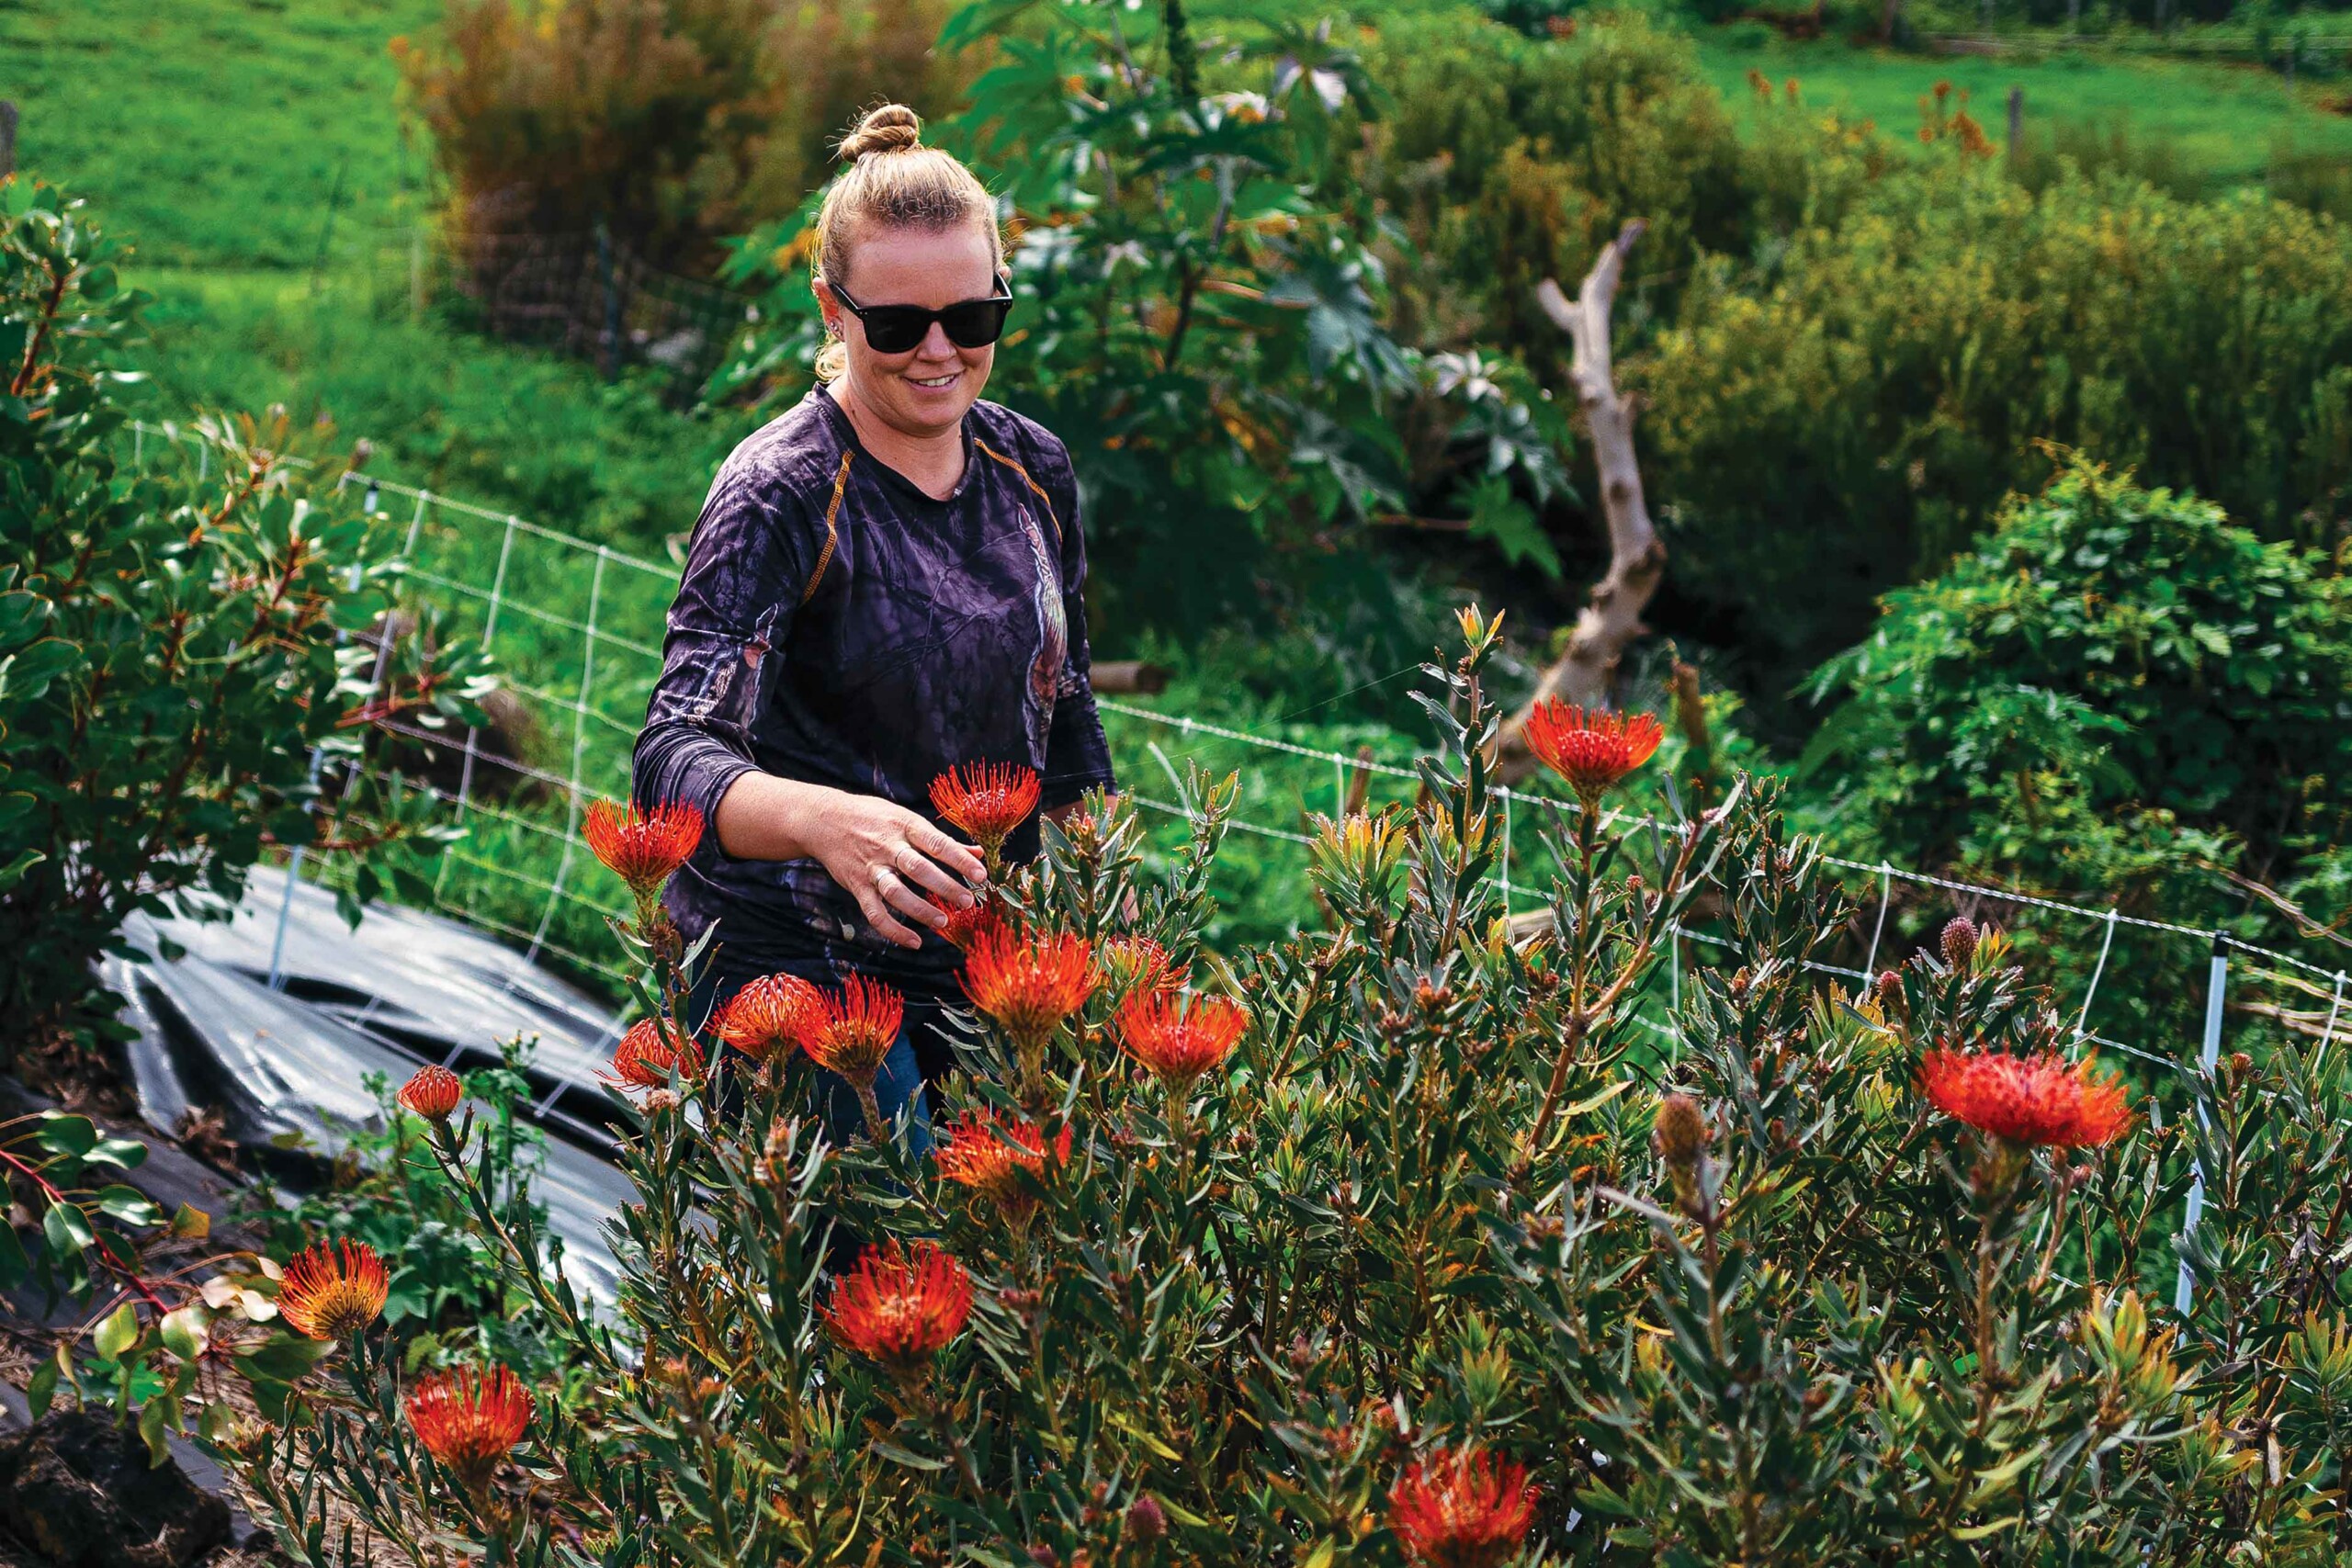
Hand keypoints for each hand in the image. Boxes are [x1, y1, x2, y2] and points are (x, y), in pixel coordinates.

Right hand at [801, 790, 985, 949]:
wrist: (824, 820)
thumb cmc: (873, 817)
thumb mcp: (906, 819)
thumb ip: (942, 840)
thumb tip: (978, 852)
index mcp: (905, 825)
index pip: (937, 843)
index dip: (960, 860)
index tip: (981, 875)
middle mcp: (887, 846)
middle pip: (918, 869)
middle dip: (945, 886)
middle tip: (967, 901)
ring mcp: (870, 867)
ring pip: (896, 892)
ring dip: (920, 909)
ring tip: (943, 922)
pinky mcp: (856, 885)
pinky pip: (874, 912)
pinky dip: (893, 929)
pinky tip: (914, 941)